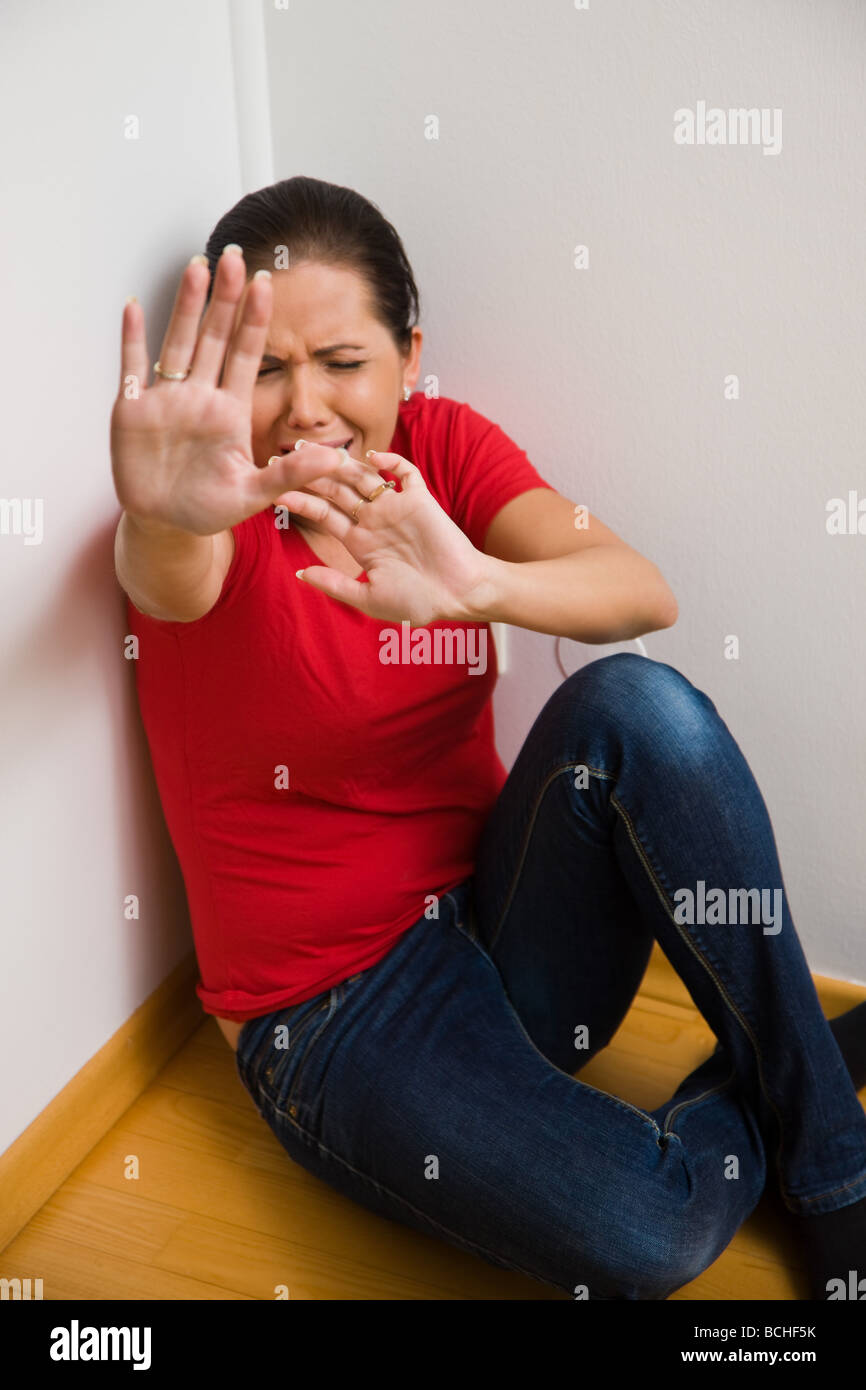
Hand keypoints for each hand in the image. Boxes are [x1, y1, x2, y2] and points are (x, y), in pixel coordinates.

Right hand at [110, 250, 363, 535]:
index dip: (255, 320)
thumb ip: (290, 475)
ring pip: (179, 342)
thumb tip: (334, 459)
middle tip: (235, 256)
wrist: (167, 526)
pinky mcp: (133, 411)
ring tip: (197, 267)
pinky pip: (132, 368)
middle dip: (224, 298)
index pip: (247, 355)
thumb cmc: (209, 508)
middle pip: (215, 337)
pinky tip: (133, 307)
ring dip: (186, 306)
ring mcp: (167, 400)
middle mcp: (200, 396)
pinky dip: (132, 339)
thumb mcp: (254, 495)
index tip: (267, 283)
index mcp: (230, 411)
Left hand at [278, 443, 491, 625]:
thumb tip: (300, 573)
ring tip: (317, 449)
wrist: (460, 595)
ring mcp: (396, 507)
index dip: (300, 500)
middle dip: (311, 474)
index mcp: (359, 542)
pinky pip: (404, 472)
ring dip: (341, 462)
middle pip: (336, 490)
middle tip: (283, 458)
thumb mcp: (369, 599)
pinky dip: (391, 460)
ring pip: (364, 477)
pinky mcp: (421, 500)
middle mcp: (374, 520)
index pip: (323, 514)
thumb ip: (336, 585)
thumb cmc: (419, 602)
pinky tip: (373, 456)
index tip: (275, 490)